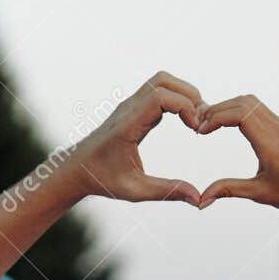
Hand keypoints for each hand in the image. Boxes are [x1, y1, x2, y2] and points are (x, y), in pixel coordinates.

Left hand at [60, 72, 203, 205]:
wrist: (77, 169)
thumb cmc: (102, 179)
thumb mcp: (135, 191)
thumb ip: (167, 191)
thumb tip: (198, 198)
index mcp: (127, 125)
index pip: (160, 97)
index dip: (185, 106)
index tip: (196, 128)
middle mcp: (128, 109)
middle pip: (163, 81)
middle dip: (189, 95)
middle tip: (201, 121)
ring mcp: (129, 106)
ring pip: (161, 81)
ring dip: (183, 94)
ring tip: (196, 119)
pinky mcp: (133, 108)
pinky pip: (158, 92)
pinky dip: (176, 99)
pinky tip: (185, 120)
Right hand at [194, 94, 278, 215]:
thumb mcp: (259, 194)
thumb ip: (228, 190)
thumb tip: (201, 200)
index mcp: (272, 143)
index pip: (240, 113)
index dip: (216, 117)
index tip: (201, 132)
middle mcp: (278, 129)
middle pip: (243, 102)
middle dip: (217, 110)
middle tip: (199, 126)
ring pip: (251, 102)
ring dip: (228, 108)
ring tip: (211, 124)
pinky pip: (259, 110)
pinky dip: (240, 111)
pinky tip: (229, 126)